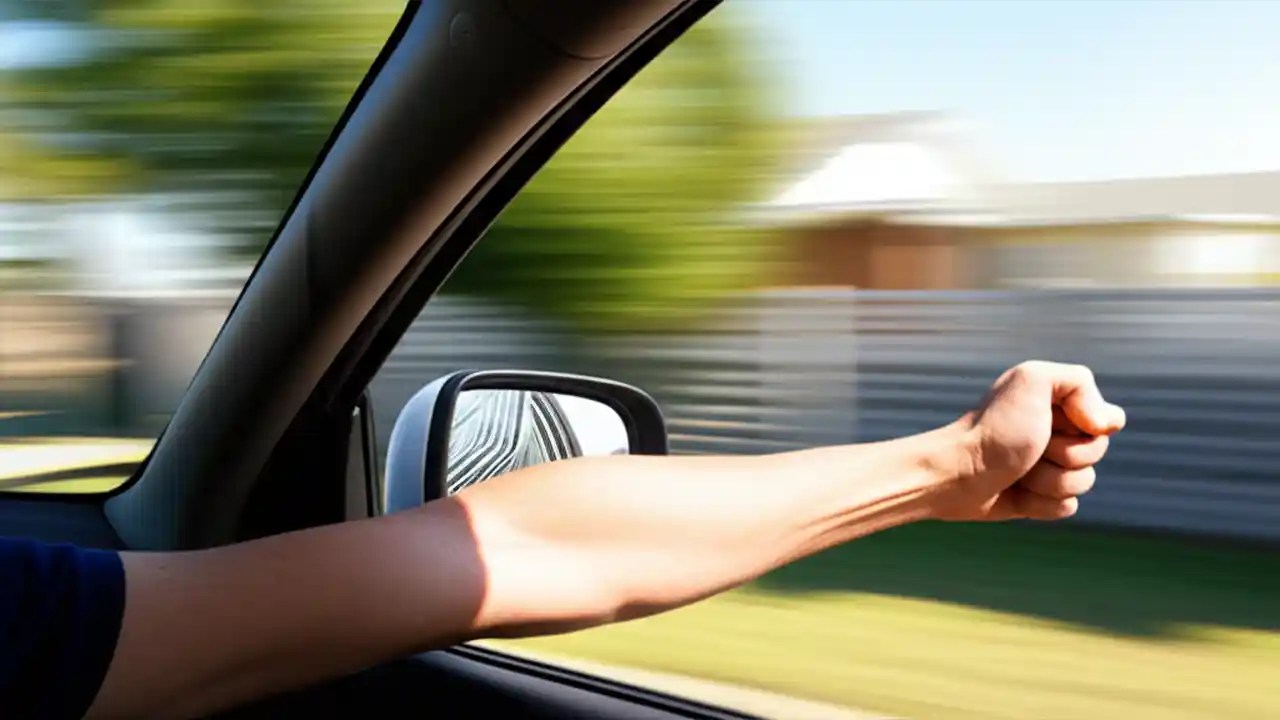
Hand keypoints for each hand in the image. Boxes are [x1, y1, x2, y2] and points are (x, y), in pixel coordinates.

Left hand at [935, 361, 1126, 521]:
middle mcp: (1054, 431)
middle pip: (1096, 453)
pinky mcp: (1038, 497)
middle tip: (1031, 449)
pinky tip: (1016, 494)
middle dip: (1066, 456)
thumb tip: (1108, 423)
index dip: (1086, 428)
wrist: (955, 476)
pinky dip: (1042, 504)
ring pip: (1084, 483)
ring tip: (1018, 472)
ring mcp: (1047, 466)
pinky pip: (1066, 507)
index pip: (1107, 421)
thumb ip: (1079, 382)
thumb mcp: (1032, 382)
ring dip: (1051, 481)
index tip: (1052, 421)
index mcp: (1056, 401)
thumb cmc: (993, 429)